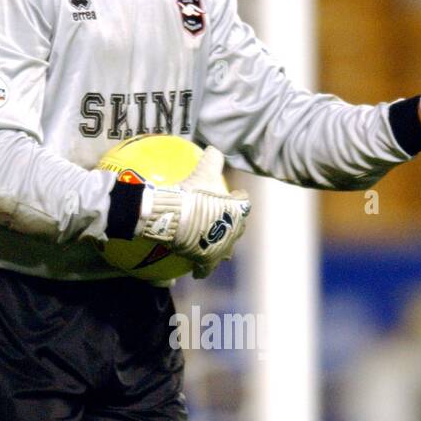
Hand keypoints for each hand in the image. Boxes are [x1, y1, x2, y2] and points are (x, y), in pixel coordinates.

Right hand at [135, 146, 250, 273]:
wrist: (176, 218)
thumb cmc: (191, 194)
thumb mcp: (203, 171)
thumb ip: (212, 158)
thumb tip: (214, 147)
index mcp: (238, 211)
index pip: (244, 203)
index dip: (240, 199)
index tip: (236, 196)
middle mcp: (234, 232)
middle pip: (239, 228)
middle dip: (235, 225)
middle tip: (227, 221)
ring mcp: (222, 249)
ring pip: (226, 250)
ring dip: (223, 247)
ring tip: (217, 246)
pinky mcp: (207, 262)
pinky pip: (205, 269)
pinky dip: (202, 269)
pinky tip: (197, 273)